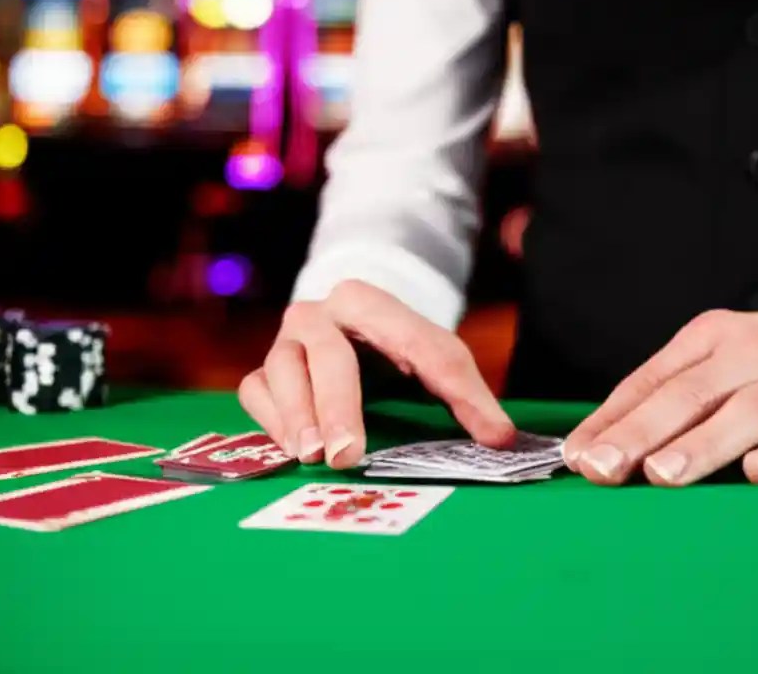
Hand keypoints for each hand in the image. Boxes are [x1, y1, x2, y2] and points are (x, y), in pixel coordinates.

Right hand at [238, 280, 515, 467]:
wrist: (347, 326)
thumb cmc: (397, 346)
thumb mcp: (438, 359)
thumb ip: (469, 396)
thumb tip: (500, 439)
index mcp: (369, 302)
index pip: (410, 340)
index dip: (441, 385)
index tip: (449, 429)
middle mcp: (319, 315)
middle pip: (326, 354)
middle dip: (336, 406)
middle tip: (346, 455)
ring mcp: (286, 342)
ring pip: (280, 371)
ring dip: (296, 416)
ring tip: (312, 455)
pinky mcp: (264, 370)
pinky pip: (257, 393)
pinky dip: (272, 422)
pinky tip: (295, 451)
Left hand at [561, 294, 757, 485]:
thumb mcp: (729, 356)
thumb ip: (674, 392)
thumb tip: (604, 442)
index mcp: (716, 337)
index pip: (653, 380)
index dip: (612, 418)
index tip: (576, 456)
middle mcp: (757, 352)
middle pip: (691, 394)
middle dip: (640, 434)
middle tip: (601, 469)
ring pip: (749, 412)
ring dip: (704, 444)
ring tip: (663, 474)